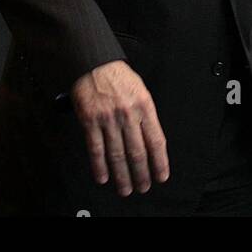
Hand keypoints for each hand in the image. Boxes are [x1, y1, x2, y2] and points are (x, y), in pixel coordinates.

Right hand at [71, 60, 168, 196]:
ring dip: (122, 175)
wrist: (94, 64)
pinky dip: (100, 166)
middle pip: (137, 152)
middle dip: (141, 174)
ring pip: (117, 154)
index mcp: (144, 107)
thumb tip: (150, 141)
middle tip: (143, 187)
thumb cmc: (118, 77)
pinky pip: (96, 148)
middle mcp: (128, 114)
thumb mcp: (141, 91)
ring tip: (125, 188)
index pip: (156, 141)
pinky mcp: (91, 121)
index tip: (161, 175)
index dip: (159, 162)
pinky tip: (103, 177)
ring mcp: (109, 119)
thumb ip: (146, 115)